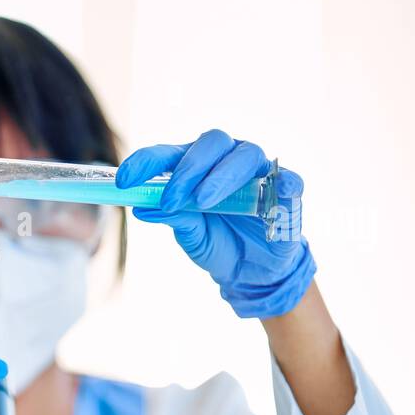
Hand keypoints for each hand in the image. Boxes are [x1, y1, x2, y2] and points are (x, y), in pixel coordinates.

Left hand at [117, 129, 315, 318]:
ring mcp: (259, 172)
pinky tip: (278, 188)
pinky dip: (284, 181)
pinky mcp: (288, 191)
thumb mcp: (190, 235)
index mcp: (198, 166)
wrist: (250, 270)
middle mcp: (227, 160)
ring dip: (220, 176)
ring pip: (244, 156)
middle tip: (171, 199)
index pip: (170, 153)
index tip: (124, 180)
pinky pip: (290, 179)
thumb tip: (142, 206)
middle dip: (187, 169)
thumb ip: (172, 217)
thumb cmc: (218, 242)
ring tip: (204, 201)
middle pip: (210, 144)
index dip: (146, 161)